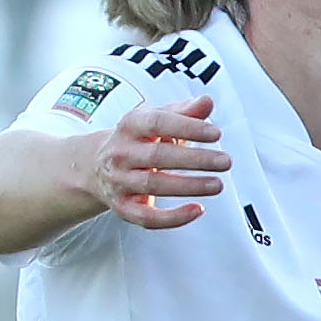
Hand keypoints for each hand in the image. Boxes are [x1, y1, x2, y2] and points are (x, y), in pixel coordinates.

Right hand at [91, 96, 225, 227]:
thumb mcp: (156, 120)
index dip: (187, 127)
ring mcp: (119, 181)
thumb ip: (184, 112)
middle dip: (195, 159)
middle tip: (225, 161)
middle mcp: (121, 153)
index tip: (215, 133)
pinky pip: (148, 217)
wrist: (96, 166)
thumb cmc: (137, 141)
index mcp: (130, 126)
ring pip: (154, 184)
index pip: (157, 123)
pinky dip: (173, 217)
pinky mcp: (123, 207)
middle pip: (158, 155)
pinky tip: (197, 210)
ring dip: (189, 186)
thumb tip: (207, 102)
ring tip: (217, 184)